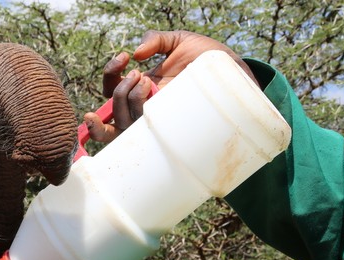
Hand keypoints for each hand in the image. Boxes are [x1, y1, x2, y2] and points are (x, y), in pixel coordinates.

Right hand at [83, 30, 257, 142]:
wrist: (233, 75)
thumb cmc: (208, 59)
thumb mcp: (179, 41)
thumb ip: (156, 40)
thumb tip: (136, 53)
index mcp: (143, 86)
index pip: (113, 88)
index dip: (111, 74)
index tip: (123, 57)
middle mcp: (144, 106)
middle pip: (112, 108)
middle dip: (117, 88)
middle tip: (137, 73)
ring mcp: (153, 120)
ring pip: (120, 120)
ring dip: (125, 97)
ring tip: (146, 80)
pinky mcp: (163, 130)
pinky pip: (133, 135)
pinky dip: (121, 121)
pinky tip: (126, 106)